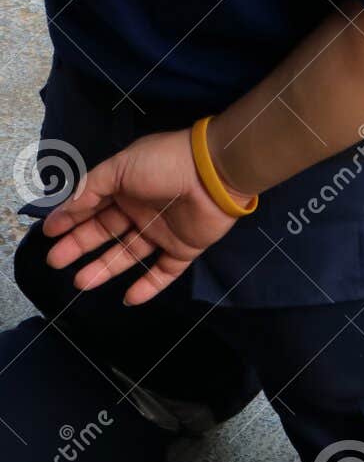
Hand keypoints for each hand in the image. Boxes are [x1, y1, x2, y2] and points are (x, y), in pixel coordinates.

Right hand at [42, 129, 246, 304]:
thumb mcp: (120, 167)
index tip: (48, 234)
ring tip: (81, 282)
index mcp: (127, 187)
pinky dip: (149, 286)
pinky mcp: (185, 247)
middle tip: (56, 261)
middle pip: (106, 233)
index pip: (92, 208)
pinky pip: (165, 271)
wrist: (216, 172)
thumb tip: (65, 209)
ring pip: (130, 254)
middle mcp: (142, 210)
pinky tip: (129, 298)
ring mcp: (163, 231)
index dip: (70, 220)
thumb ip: (91, 189)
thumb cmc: (165, 163)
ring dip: (105, 268)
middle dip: (80, 247)